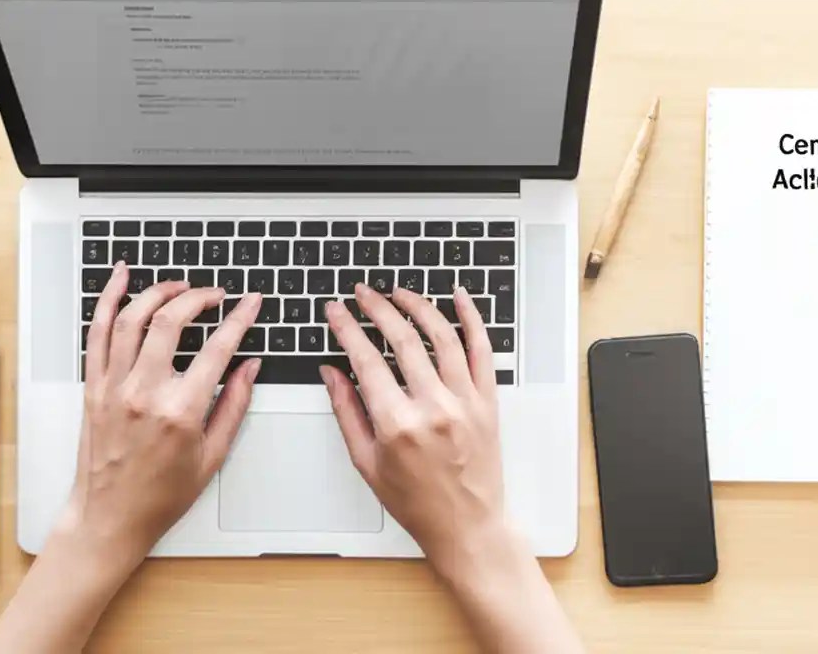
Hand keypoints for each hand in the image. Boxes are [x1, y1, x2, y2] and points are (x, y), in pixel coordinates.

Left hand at [61, 262, 262, 562]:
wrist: (110, 517)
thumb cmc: (160, 495)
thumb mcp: (213, 456)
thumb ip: (234, 404)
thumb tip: (249, 366)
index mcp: (180, 411)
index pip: (217, 348)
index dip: (239, 319)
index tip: (249, 303)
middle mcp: (144, 393)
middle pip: (171, 322)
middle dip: (198, 297)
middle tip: (215, 294)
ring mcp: (114, 387)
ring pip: (131, 319)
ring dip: (157, 292)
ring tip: (178, 285)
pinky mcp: (93, 388)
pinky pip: (97, 334)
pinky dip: (107, 301)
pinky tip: (120, 279)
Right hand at [320, 283, 508, 576]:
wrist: (467, 526)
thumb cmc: (415, 502)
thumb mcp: (366, 462)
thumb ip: (347, 412)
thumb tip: (330, 372)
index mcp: (397, 424)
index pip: (366, 359)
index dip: (347, 328)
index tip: (336, 311)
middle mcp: (433, 407)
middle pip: (402, 339)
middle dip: (377, 307)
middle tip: (362, 293)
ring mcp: (464, 402)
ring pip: (442, 336)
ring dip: (418, 305)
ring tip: (399, 292)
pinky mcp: (487, 402)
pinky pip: (482, 350)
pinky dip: (472, 319)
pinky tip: (460, 297)